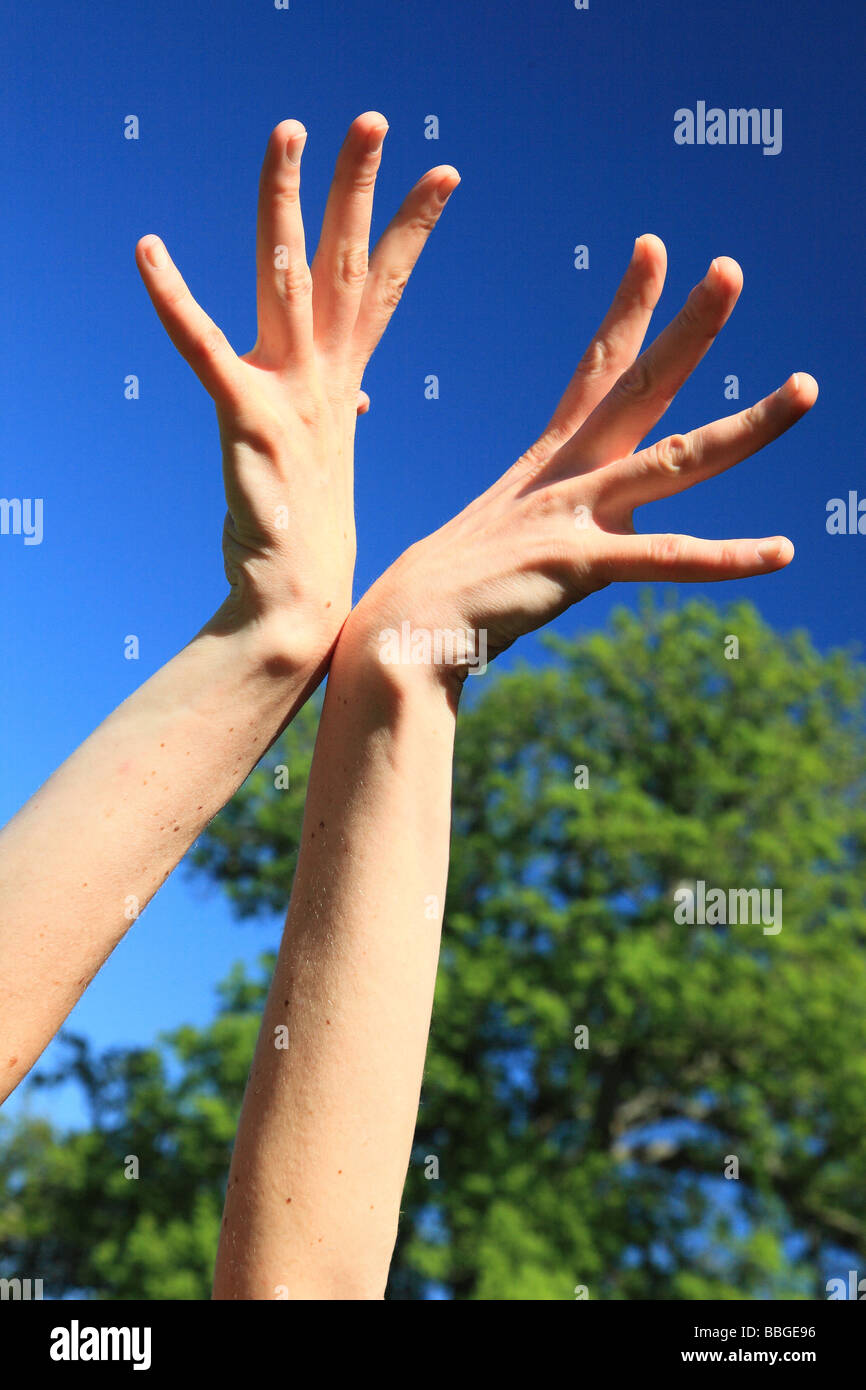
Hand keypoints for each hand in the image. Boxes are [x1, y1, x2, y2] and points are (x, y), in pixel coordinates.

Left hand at [135, 114, 459, 660]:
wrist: (297, 610)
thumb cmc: (309, 544)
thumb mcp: (327, 461)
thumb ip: (339, 412)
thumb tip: (358, 393)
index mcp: (341, 385)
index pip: (384, 287)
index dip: (413, 227)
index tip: (440, 173)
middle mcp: (323, 379)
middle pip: (345, 262)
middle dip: (360, 186)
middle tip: (374, 120)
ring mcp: (289, 396)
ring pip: (288, 278)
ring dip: (284, 202)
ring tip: (289, 131)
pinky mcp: (248, 422)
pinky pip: (204, 349)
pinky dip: (174, 300)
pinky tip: (149, 249)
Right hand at [351, 236, 816, 684]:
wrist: (399, 630)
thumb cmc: (434, 594)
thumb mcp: (492, 543)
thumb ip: (525, 530)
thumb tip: (529, 543)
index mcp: (546, 465)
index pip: (597, 371)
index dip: (630, 310)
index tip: (654, 248)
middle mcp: (566, 475)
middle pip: (640, 387)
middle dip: (688, 328)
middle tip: (729, 267)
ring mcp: (574, 514)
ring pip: (677, 460)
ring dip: (748, 427)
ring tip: (806, 389)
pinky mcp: (577, 564)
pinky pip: (666, 559)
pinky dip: (726, 558)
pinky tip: (781, 550)